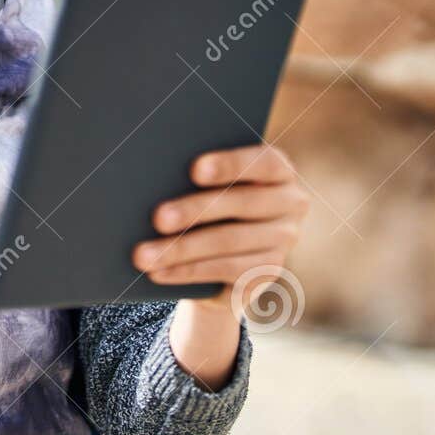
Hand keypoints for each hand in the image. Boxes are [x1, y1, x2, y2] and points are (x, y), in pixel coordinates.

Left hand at [132, 143, 309, 318]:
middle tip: (156, 218)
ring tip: (143, 255)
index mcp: (279, 171)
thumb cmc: (207, 206)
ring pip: (229, 241)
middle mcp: (290, 203)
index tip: (194, 170)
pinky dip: (187, 271)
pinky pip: (225, 270)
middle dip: (195, 210)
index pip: (264, 162)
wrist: (219, 261)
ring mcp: (283, 240)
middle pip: (242, 203)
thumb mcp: (207, 187)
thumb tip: (153, 173)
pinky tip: (158, 272)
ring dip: (181, 248)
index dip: (230, 165)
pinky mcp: (268, 272)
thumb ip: (194, 177)